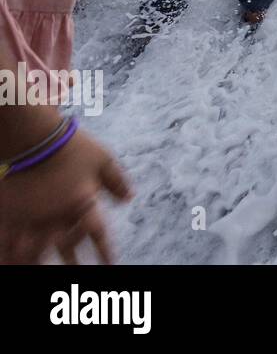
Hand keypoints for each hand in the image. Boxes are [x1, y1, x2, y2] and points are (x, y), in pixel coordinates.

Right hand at [0, 126, 132, 263]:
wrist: (33, 137)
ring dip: (40, 264)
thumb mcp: (103, 159)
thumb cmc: (72, 146)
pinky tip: (10, 263)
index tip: (111, 264)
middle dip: (74, 265)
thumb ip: (117, 180)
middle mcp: (58, 216)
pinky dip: (9, 255)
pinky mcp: (10, 214)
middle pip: (66, 249)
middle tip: (80, 273)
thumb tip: (130, 198)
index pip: (98, 234)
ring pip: (36, 251)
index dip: (105, 251)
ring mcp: (32, 217)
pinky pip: (8, 242)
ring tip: (42, 275)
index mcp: (82, 204)